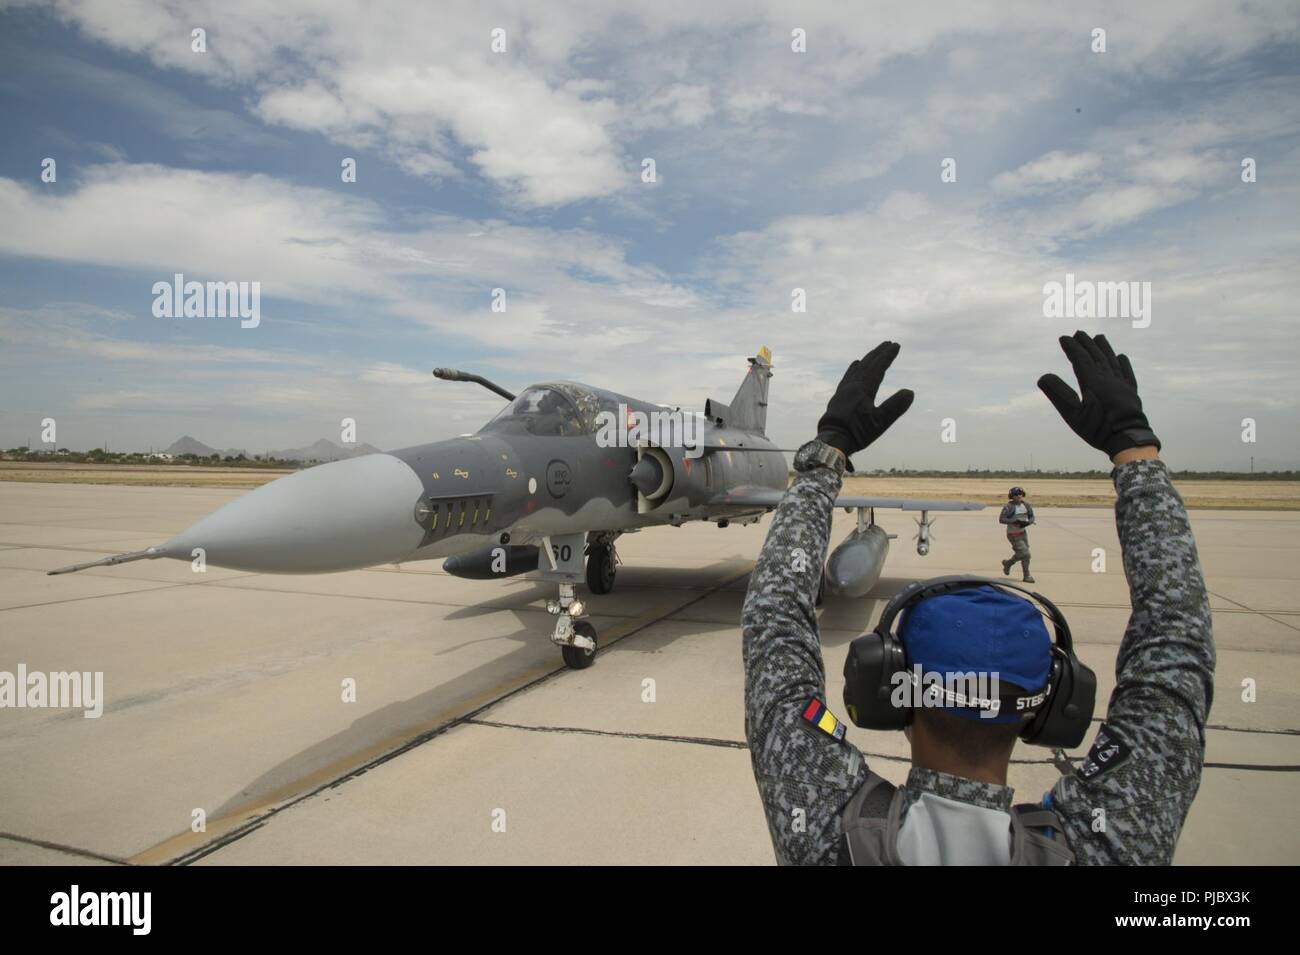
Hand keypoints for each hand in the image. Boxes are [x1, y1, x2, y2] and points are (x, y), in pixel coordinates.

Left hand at [817, 341, 914, 465]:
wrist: (832, 439)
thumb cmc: (857, 432)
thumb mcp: (880, 423)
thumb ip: (895, 407)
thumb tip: (910, 392)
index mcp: (863, 389)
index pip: (878, 368)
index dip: (887, 356)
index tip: (896, 346)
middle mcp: (852, 386)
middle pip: (867, 365)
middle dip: (878, 354)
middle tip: (887, 343)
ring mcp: (843, 391)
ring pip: (856, 370)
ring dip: (866, 360)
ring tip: (872, 354)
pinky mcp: (837, 398)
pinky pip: (847, 378)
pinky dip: (852, 370)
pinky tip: (853, 369)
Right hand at [1037, 331, 1159, 459]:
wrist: (1128, 438)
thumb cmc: (1098, 428)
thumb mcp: (1072, 415)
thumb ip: (1058, 395)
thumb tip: (1043, 377)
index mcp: (1093, 382)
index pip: (1080, 359)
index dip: (1071, 347)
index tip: (1063, 338)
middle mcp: (1108, 378)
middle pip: (1096, 356)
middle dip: (1087, 344)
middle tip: (1079, 333)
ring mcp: (1121, 384)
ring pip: (1112, 361)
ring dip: (1105, 348)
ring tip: (1099, 337)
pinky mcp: (1131, 392)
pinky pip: (1127, 373)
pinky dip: (1124, 363)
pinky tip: (1121, 357)